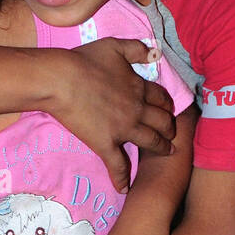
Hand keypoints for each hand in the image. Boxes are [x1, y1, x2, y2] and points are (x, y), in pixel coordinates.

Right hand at [46, 38, 174, 190]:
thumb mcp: (114, 46)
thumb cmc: (85, 60)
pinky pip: (118, 165)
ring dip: (161, 148)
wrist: (62, 80)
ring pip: (151, 142)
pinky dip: (122, 178)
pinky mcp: (106, 144)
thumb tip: (155, 52)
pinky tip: (125, 188)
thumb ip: (136, 48)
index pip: (162, 98)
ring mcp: (123, 129)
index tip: (169, 109)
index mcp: (139, 87)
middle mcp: (137, 110)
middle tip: (171, 133)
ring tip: (167, 152)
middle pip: (163, 122)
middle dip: (170, 128)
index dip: (168, 105)